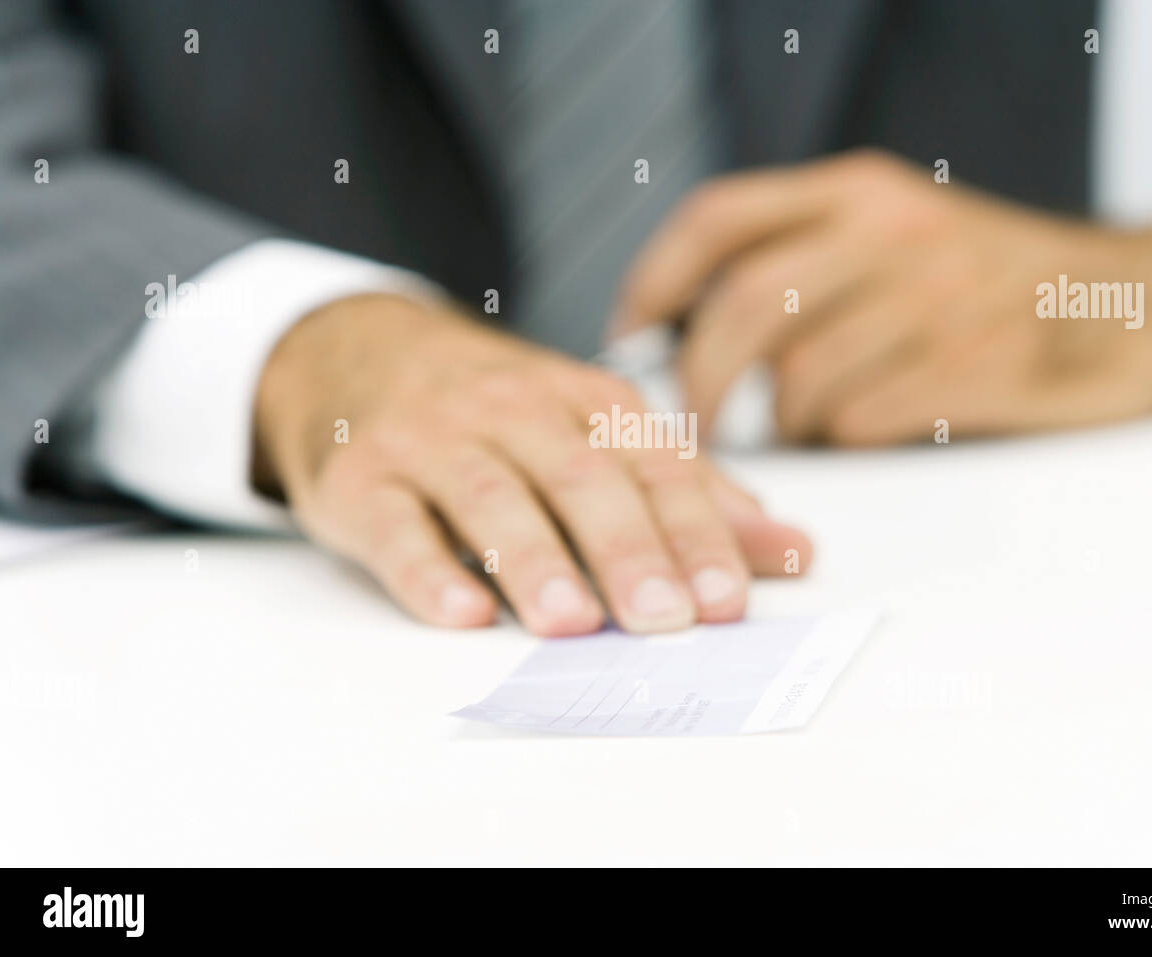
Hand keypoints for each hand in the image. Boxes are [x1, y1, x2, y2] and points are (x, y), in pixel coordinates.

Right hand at [251, 294, 810, 635]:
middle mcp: (514, 412)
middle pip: (579, 477)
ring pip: (490, 496)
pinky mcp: (363, 480)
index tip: (726, 600)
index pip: (655, 465)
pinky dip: (425, 570)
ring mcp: (433, 442)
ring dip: (533, 560)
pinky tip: (461, 612)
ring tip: (571, 622)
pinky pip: (394, 524)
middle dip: (627, 549)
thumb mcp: (598, 430)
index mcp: (586, 403)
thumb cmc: (499, 411)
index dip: (694, 531)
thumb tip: (793, 552)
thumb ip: (690, 495)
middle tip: (663, 619)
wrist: (359, 352)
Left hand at [614, 150, 1151, 443]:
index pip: (719, 218)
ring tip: (805, 431)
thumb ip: (804, 262)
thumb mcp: (898, 233)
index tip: (627, 336)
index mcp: (858, 190)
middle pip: (740, 311)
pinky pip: (861, 421)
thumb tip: (679, 334)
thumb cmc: (991, 280)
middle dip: (696, 387)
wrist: (1141, 299)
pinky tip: (870, 431)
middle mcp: (891, 229)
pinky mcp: (978, 362)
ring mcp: (939, 295)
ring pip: (798, 382)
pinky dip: (845, 440)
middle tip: (690, 430)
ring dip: (784, 426)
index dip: (653, 281)